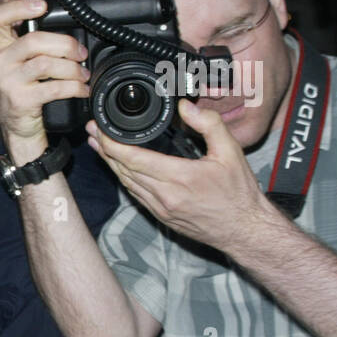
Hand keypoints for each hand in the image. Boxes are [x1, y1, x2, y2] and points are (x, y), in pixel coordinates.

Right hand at [0, 0, 90, 163]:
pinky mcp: (20, 100)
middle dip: (65, 44)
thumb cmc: (22, 86)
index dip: (18, 7)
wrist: (17, 125)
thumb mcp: (16, 55)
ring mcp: (7, 82)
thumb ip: (19, 24)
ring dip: (72, 68)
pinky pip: (54, 87)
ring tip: (82, 74)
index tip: (41, 5)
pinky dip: (74, 87)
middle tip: (80, 52)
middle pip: (33, 40)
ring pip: (46, 63)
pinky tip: (80, 89)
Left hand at [86, 101, 280, 253]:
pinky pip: (135, 194)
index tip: (100, 130)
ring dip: (110, 164)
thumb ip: (209, 124)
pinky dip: (123, 179)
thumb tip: (186, 107)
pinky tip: (118, 168)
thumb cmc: (238, 193)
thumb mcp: (231, 152)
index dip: (112, 144)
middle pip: (123, 170)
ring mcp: (160, 208)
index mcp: (179, 178)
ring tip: (98, 145)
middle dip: (105, 149)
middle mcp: (164, 195)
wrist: (243, 229)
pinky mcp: (160, 216)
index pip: (134, 159)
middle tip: (93, 131)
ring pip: (126, 183)